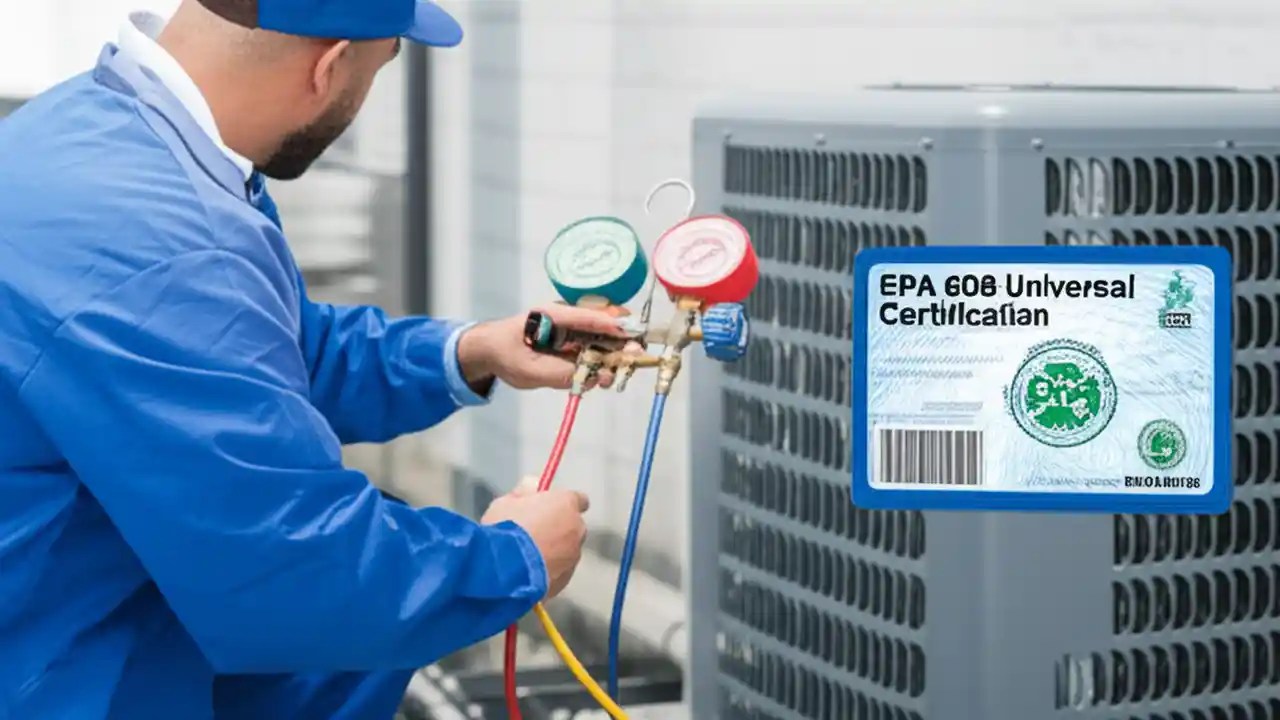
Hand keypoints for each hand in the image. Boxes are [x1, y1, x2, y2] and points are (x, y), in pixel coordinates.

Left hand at [457, 304, 632, 391]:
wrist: (490, 350)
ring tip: (610, 378)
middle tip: (634, 358)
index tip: (631, 336)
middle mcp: (567, 320)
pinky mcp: (572, 346)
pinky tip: (599, 378)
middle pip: (603, 327)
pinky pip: (593, 354)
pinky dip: (602, 365)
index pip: (588, 317)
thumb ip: (557, 373)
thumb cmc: (504, 353)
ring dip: (612, 358)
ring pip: (601, 342)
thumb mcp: (527, 369)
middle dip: (620, 343)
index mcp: (553, 315)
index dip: (612, 326)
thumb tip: (590, 377)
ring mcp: (571, 333)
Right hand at [481, 484, 588, 598]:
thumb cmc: (504, 530)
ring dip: (553, 552)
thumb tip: (533, 485)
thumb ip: (524, 492)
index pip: (578, 499)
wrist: (503, 571)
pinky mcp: (565, 580)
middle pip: (572, 526)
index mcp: (566, 505)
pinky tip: (526, 573)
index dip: (562, 503)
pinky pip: (559, 571)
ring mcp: (573, 557)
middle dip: (558, 529)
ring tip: (525, 558)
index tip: (548, 507)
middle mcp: (576, 529)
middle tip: (532, 533)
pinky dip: (548, 571)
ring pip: (567, 551)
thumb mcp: (506, 502)